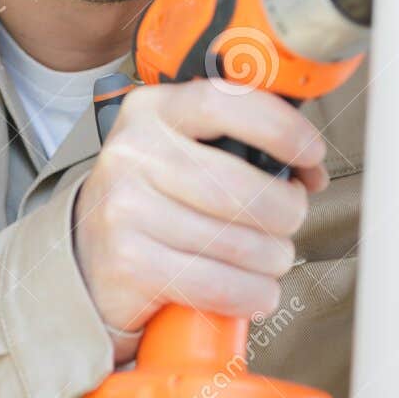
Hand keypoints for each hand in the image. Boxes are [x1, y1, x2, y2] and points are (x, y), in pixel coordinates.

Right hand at [72, 79, 329, 365]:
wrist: (87, 260)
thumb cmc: (152, 203)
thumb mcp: (180, 150)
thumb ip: (237, 141)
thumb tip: (308, 168)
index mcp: (150, 113)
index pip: (222, 103)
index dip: (280, 128)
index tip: (311, 153)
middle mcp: (132, 155)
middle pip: (242, 187)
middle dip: (286, 212)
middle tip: (287, 221)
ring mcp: (126, 210)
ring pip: (239, 243)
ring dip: (272, 261)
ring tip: (267, 260)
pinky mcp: (130, 264)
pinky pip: (219, 284)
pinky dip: (251, 294)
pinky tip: (253, 290)